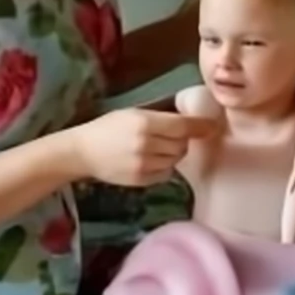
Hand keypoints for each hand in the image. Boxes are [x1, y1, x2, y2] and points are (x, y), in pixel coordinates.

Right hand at [70, 108, 213, 186]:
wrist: (82, 152)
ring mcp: (144, 165)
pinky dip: (163, 167)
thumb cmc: (107, 127)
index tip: (212, 126)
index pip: (182, 126)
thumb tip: (189, 122)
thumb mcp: (131, 114)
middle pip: (182, 144)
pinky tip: (148, 160)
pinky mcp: (141, 180)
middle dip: (181, 139)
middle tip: (168, 136)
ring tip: (156, 148)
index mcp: (144, 122)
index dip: (200, 126)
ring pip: (176, 159)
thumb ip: (159, 118)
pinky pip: (166, 173)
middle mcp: (146, 144)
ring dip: (173, 153)